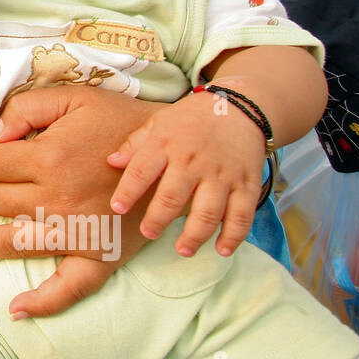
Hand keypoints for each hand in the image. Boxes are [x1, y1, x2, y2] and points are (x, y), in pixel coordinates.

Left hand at [0, 86, 161, 317]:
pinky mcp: (102, 256)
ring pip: (14, 242)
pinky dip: (42, 302)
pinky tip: (17, 309)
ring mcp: (78, 233)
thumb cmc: (121, 120)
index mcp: (50, 158)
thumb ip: (28, 109)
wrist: (174, 152)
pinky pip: (68, 287)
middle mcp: (58, 200)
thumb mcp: (74, 98)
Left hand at [107, 90, 265, 258]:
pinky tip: (222, 251)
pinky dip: (233, 235)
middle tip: (147, 234)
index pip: (142, 170)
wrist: (241, 108)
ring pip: (207, 211)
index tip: (117, 209)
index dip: (128, 191)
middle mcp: (194, 161)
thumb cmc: (191, 119)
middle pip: (173, 196)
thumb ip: (135, 144)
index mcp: (167, 144)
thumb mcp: (158, 123)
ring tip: (182, 250)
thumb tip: (111, 162)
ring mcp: (222, 174)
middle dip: (158, 219)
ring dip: (194, 235)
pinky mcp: (248, 184)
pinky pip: (242, 214)